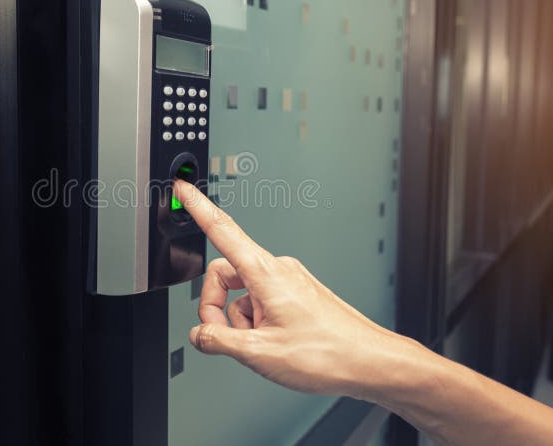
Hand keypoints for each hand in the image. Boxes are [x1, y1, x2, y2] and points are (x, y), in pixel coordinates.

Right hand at [173, 179, 408, 398]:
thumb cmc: (328, 353)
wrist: (370, 362)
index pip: (222, 230)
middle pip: (224, 274)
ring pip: (243, 293)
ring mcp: (289, 280)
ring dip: (242, 321)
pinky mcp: (297, 293)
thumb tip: (199, 335)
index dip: (198, 207)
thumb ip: (219, 341)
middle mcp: (277, 269)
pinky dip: (258, 322)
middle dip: (216, 307)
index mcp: (265, 273)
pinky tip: (276, 342)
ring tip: (265, 346)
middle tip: (227, 338)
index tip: (183, 190)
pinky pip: (262, 300)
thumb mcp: (260, 353)